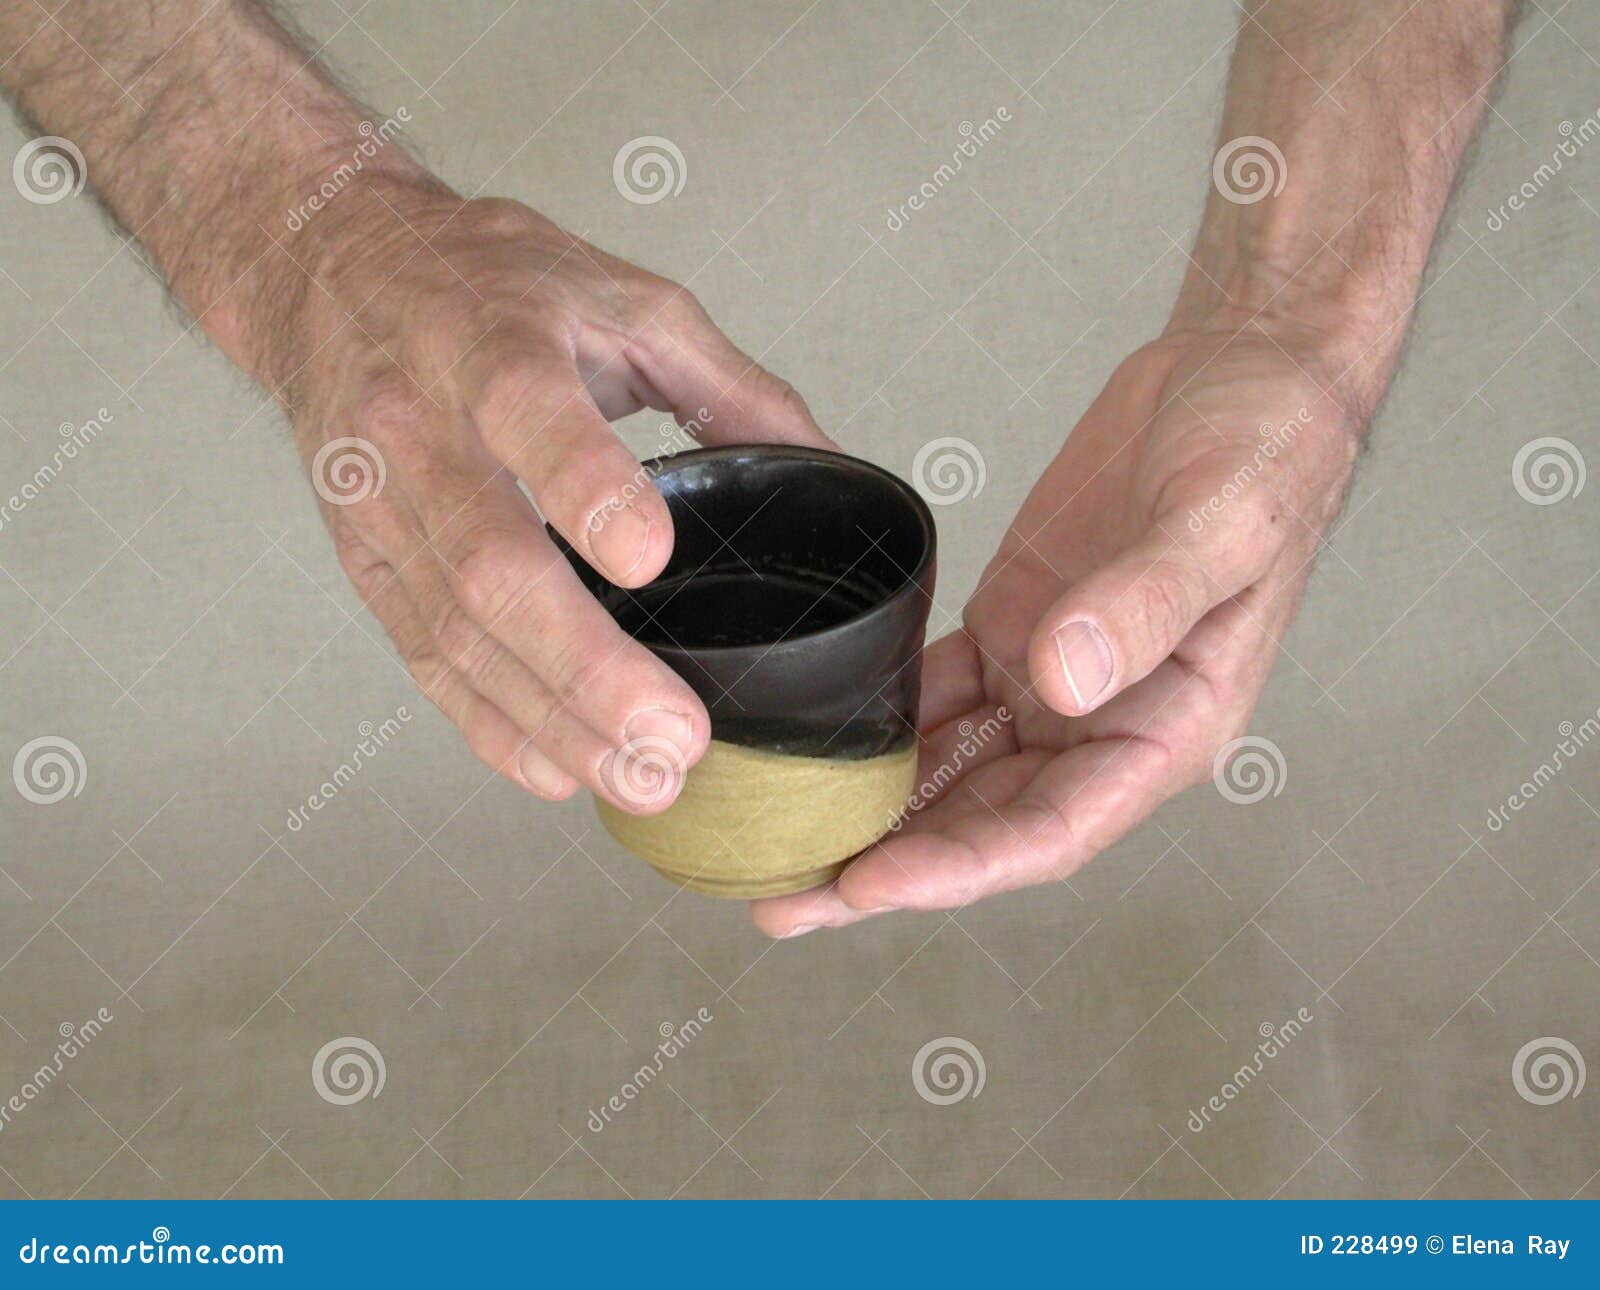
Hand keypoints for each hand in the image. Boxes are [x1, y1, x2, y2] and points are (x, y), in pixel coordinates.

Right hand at [284, 183, 830, 806]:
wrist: (333, 268)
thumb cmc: (486, 279)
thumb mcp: (621, 295)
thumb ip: (729, 381)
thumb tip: (831, 463)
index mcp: (494, 344)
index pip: (529, 415)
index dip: (584, 489)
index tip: (648, 558)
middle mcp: (423, 430)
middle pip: (493, 566)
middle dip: (586, 665)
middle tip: (676, 738)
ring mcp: (384, 507)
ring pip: (460, 634)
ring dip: (553, 720)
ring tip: (643, 780)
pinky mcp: (366, 561)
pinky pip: (426, 660)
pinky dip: (492, 725)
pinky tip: (559, 770)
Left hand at [752, 323, 1361, 934]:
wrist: (1241, 374)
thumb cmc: (1264, 449)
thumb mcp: (1223, 520)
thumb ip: (1147, 601)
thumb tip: (1066, 680)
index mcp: (1167, 728)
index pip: (1051, 828)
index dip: (958, 866)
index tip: (868, 884)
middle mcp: (1101, 724)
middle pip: (981, 822)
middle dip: (885, 867)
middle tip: (783, 902)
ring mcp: (1051, 678)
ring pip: (949, 770)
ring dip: (869, 810)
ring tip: (774, 840)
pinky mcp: (1012, 628)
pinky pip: (936, 696)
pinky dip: (876, 725)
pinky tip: (809, 743)